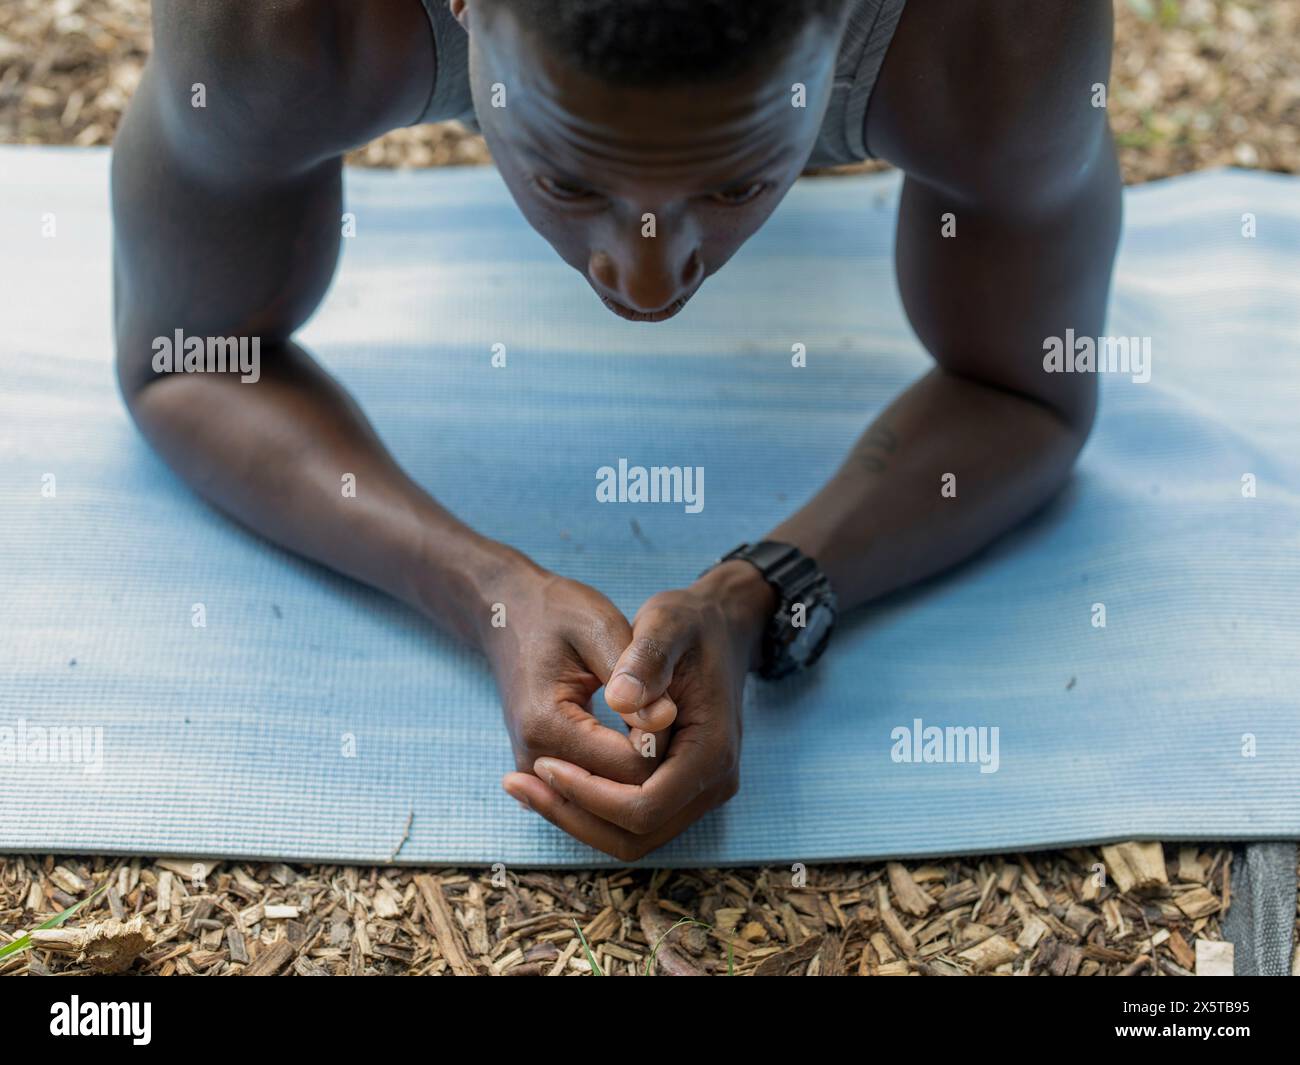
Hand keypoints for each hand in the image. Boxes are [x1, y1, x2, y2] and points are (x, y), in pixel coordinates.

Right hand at [482, 564, 675, 787]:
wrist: (510, 617)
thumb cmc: (558, 613)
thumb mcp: (600, 626)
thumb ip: (634, 674)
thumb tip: (665, 720)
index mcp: (546, 724)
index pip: (632, 767)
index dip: (663, 740)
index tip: (668, 700)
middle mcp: (534, 759)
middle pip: (621, 793)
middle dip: (653, 759)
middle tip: (661, 709)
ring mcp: (534, 772)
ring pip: (609, 802)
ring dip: (639, 771)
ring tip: (645, 720)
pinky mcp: (540, 774)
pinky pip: (593, 796)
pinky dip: (620, 776)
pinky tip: (630, 736)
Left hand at [504, 561, 775, 860]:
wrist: (720, 627)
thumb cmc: (691, 623)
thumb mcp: (667, 623)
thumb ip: (646, 659)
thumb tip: (621, 700)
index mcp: (711, 751)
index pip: (644, 806)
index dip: (589, 793)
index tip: (544, 760)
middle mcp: (713, 784)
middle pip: (636, 835)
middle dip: (575, 814)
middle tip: (522, 780)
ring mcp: (698, 794)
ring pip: (631, 839)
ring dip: (576, 818)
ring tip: (525, 784)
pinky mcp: (680, 791)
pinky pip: (631, 822)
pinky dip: (589, 809)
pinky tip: (548, 781)